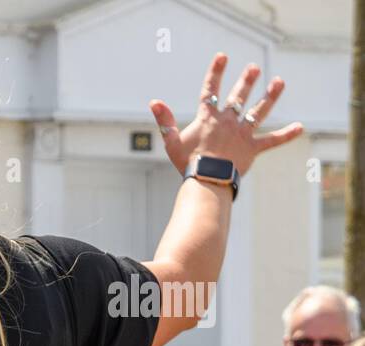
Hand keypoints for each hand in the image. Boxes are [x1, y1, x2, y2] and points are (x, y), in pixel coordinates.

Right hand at [150, 53, 302, 176]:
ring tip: (279, 82)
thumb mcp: (172, 142)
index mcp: (209, 118)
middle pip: (239, 97)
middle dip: (246, 81)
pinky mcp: (252, 149)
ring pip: (259, 111)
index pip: (211, 91)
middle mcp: (228, 121)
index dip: (216, 72)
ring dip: (270, 96)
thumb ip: (164, 120)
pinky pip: (272, 141)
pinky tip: (300, 127)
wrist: (207, 180)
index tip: (222, 56)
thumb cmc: (187, 163)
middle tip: (254, 68)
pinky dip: (286, 135)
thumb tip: (154, 102)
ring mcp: (242, 134)